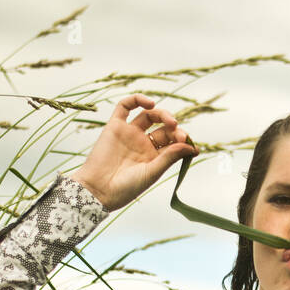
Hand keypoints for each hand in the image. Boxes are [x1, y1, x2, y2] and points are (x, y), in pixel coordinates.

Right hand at [70, 94, 197, 211]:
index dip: (183, 141)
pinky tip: (150, 103)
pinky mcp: (115, 126)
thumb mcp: (152, 172)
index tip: (191, 145)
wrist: (98, 190)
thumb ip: (170, 157)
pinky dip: (137, 99)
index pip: (173, 142)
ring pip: (148, 115)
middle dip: (174, 128)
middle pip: (163, 128)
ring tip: (170, 121)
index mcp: (153, 157)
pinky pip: (125, 106)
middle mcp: (142, 144)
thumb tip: (191, 146)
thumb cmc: (126, 188)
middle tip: (179, 133)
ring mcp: (129, 134)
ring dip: (162, 114)